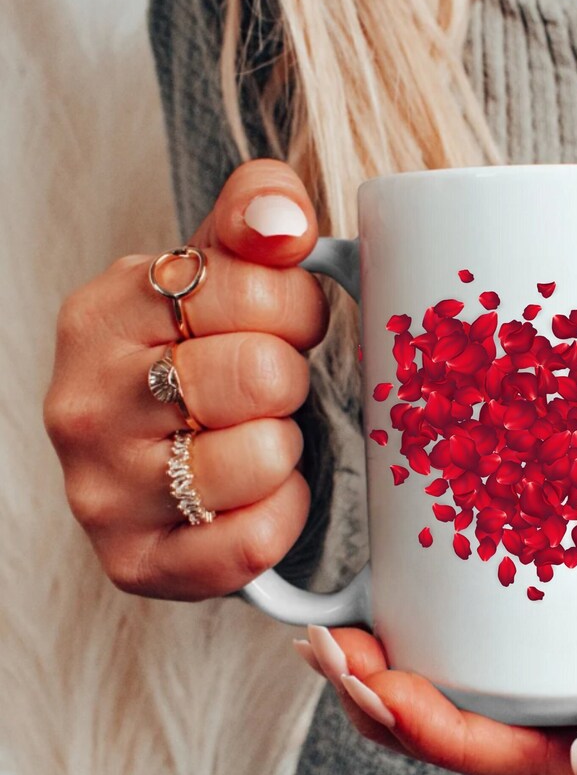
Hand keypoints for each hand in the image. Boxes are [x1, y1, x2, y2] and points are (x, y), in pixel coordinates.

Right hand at [44, 160, 328, 599]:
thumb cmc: (208, 346)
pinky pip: (251, 542)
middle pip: (260, 372)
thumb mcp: (225, 260)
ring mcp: (100, 491)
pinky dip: (279, 516)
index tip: (280, 321)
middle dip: (291, 377)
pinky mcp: (133, 564)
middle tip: (269, 385)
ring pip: (260, 458)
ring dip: (285, 447)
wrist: (174, 446)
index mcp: (102, 311)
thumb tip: (282, 222)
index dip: (295, 304)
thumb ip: (259, 210)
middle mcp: (83, 402)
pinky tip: (257, 493)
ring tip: (254, 435)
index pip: (252, 287)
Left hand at [300, 518, 576, 774]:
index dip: (436, 733)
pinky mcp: (570, 652)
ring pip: (465, 707)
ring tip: (333, 635)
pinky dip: (432, 643)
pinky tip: (393, 608)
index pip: (514, 766)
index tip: (375, 682)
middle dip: (387, 705)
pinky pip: (487, 665)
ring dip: (393, 677)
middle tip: (329, 649)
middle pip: (470, 742)